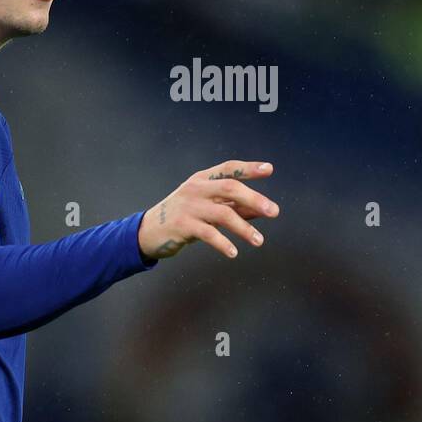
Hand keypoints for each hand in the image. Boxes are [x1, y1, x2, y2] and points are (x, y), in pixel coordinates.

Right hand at [138, 160, 279, 260]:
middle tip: (274, 211)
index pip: (229, 168)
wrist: (147, 232)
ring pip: (223, 213)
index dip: (249, 168)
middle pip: (230, 188)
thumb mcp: (207, 206)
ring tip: (259, 241)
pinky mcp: (182, 225)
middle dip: (254, 199)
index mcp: (202, 179)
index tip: (269, 169)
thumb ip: (233, 206)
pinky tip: (233, 252)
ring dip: (244, 228)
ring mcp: (189, 206)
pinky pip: (208, 234)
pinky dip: (223, 244)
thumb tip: (262, 209)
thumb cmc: (183, 217)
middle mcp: (196, 189)